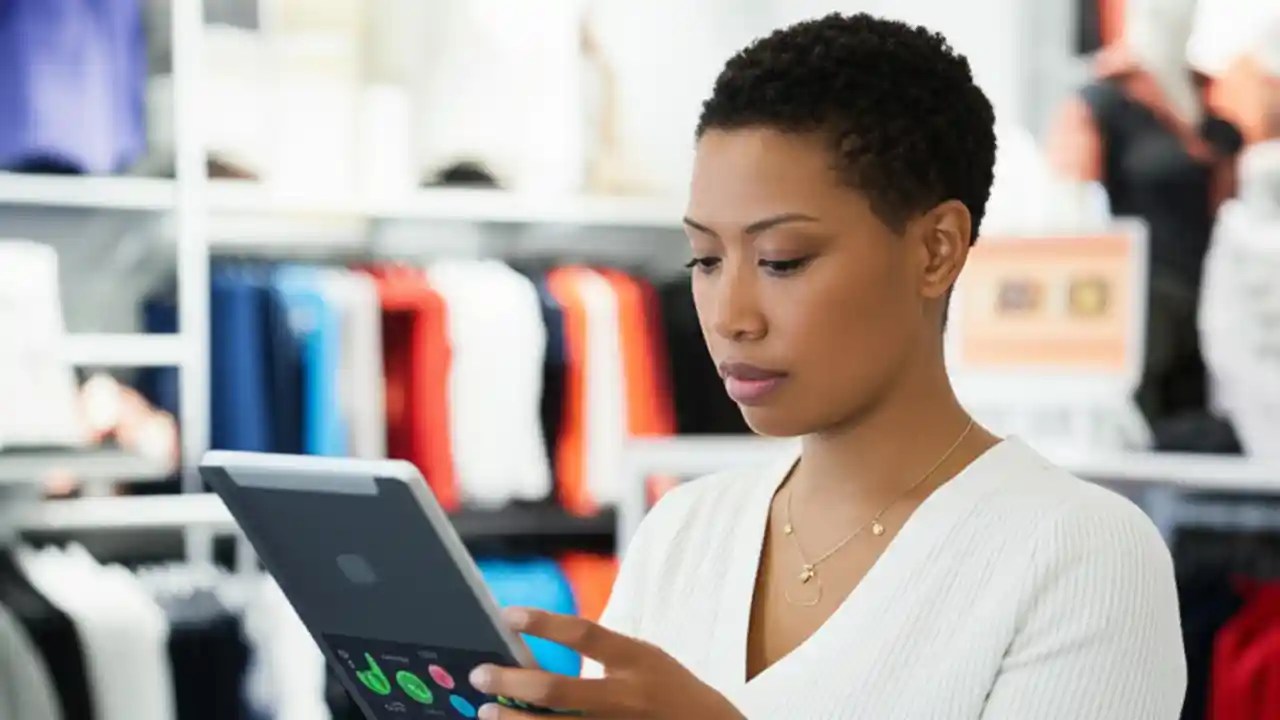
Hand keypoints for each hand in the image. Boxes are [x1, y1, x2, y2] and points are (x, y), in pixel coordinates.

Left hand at [469, 608, 743, 719]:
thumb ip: (602, 654)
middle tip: (479, 674)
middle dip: (512, 682)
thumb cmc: (668, 689)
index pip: (584, 634)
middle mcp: (626, 697)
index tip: (507, 615)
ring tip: (485, 711)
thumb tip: (536, 654)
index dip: (544, 622)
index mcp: (636, 659)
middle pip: (558, 690)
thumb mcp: (644, 659)